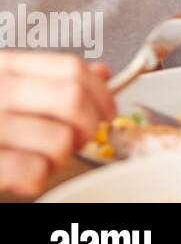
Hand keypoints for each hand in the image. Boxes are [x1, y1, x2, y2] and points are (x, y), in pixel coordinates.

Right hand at [0, 52, 114, 195]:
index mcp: (3, 66)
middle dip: (87, 125)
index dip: (101, 94)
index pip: (72, 70)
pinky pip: (33, 171)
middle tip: (77, 138)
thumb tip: (103, 74)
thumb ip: (51, 77)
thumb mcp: (6, 82)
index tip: (107, 112)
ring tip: (42, 157)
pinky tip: (24, 173)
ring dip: (61, 156)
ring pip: (59, 140)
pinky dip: (38, 177)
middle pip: (72, 100)